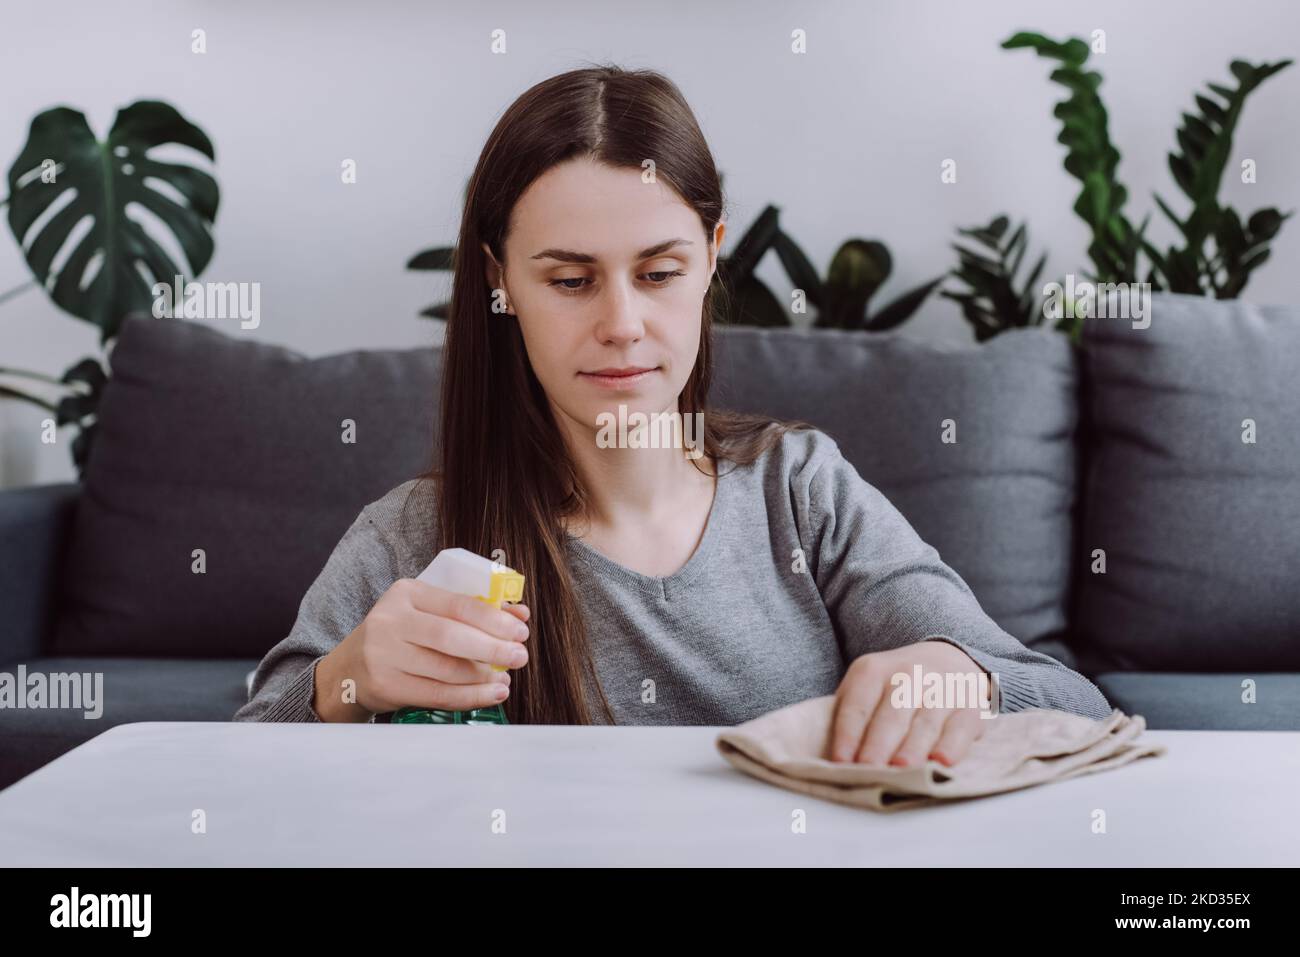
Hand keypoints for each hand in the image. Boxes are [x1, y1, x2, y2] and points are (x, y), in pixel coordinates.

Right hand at [327, 578, 530, 717]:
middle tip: (519, 657)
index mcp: (406, 593)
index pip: (458, 605)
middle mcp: (391, 621)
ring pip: (446, 670)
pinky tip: (491, 693)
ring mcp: (384, 655)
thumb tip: (520, 615)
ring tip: (504, 678)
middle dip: (493, 648)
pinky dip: (470, 697)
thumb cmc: (400, 636)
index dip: (495, 619)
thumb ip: (470, 611)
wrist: (349, 669)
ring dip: (483, 677)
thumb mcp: (427, 613)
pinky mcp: (386, 686)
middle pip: (452, 637)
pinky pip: (437, 695)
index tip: (521, 630)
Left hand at [828, 640, 992, 766]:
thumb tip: (835, 761)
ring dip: (913, 749)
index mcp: (872, 670)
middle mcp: (907, 674)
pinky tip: (942, 763)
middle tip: (869, 770)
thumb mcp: (865, 687)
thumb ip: (850, 718)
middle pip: (891, 715)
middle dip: (879, 745)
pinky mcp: (969, 706)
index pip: (857, 706)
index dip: (848, 735)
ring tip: (902, 772)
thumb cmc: (893, 687)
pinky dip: (952, 745)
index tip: (841, 762)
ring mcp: (941, 688)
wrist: (945, 660)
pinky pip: (961, 727)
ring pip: (925, 723)